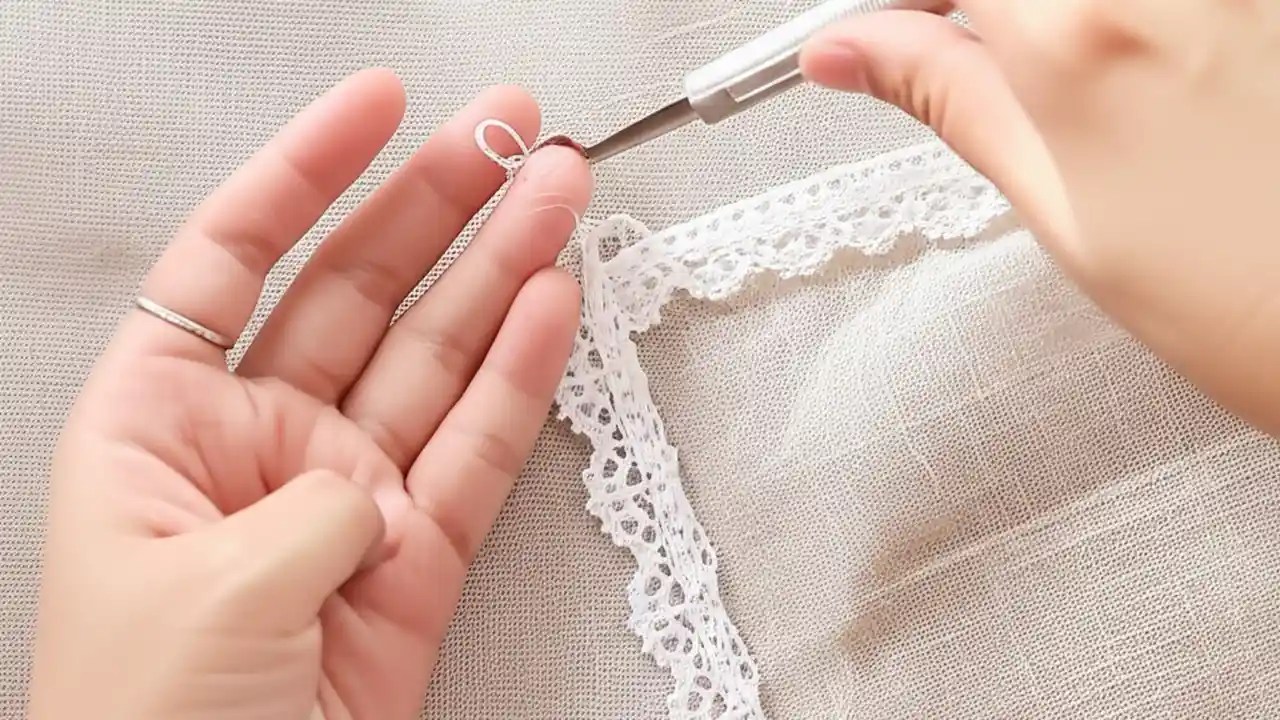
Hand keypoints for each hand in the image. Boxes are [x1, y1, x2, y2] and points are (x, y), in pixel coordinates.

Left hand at [29, 69, 591, 718]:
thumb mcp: (201, 590)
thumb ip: (306, 504)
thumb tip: (373, 483)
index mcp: (161, 427)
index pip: (232, 260)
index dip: (302, 173)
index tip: (373, 108)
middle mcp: (260, 446)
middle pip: (357, 291)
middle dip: (434, 204)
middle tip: (508, 134)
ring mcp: (349, 498)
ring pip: (435, 359)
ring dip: (499, 271)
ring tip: (557, 193)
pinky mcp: (418, 559)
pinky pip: (477, 451)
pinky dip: (519, 378)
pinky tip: (551, 305)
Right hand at [802, 2, 1279, 432]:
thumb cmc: (1254, 301)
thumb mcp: (1062, 208)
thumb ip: (952, 97)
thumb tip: (849, 48)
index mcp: (1081, 28)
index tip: (880, 28)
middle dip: (970, 2)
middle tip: (963, 44)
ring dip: (1047, 14)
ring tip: (1062, 70)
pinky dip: (1127, 18)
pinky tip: (1150, 66)